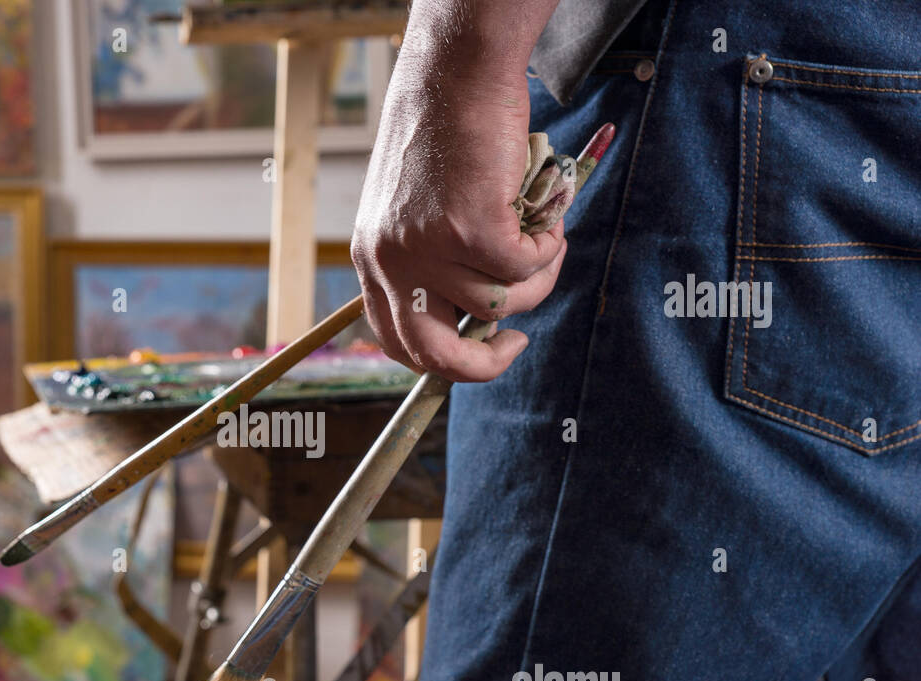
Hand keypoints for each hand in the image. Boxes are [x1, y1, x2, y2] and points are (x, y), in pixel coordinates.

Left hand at [351, 8, 566, 381]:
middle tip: (515, 345)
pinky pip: (527, 267)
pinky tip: (546, 213)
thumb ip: (430, 262)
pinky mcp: (472, 228)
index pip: (398, 341)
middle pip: (435, 354)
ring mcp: (430, 248)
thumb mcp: (415, 211)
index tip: (478, 347)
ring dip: (536, 277)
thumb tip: (476, 315)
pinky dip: (549, 246)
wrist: (457, 74)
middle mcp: (392, 261)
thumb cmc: (445, 135)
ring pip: (500, 303)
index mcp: (372, 259)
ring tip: (543, 235)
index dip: (443, 359)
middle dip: (484, 364)